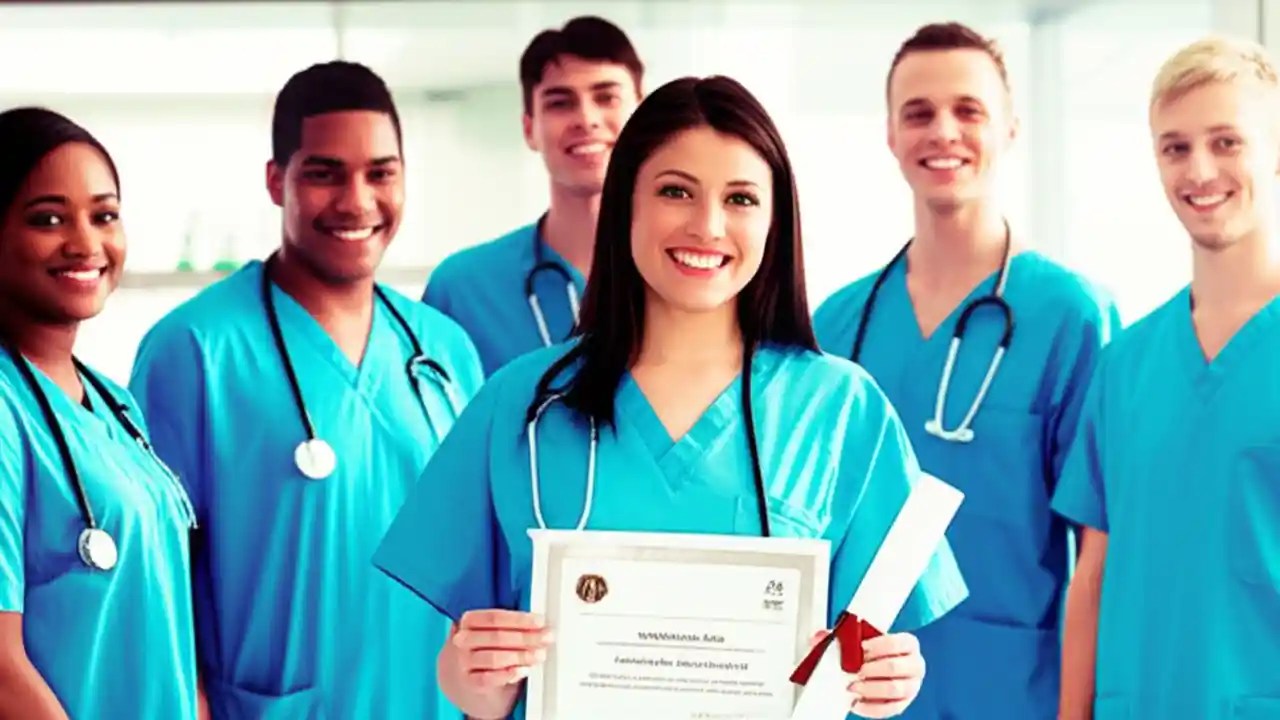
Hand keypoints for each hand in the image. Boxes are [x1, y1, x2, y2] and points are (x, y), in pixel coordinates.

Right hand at [452, 609, 554, 689]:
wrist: (465, 678)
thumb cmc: (485, 648)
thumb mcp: (491, 630)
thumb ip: (510, 625)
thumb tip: (539, 624)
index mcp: (469, 620)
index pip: (494, 617)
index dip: (519, 619)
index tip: (539, 621)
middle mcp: (463, 640)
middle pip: (497, 637)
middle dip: (526, 637)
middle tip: (546, 638)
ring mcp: (464, 662)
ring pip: (495, 658)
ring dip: (521, 656)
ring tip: (539, 655)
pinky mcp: (470, 682)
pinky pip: (490, 678)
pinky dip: (509, 674)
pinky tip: (523, 670)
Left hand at [805, 630, 924, 717]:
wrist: (879, 668)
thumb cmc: (873, 653)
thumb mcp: (859, 640)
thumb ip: (841, 636)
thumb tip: (819, 638)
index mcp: (908, 644)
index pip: (898, 642)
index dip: (879, 645)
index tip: (862, 647)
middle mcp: (914, 665)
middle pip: (895, 667)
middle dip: (872, 668)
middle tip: (854, 669)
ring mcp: (911, 686)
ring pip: (894, 689)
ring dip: (870, 688)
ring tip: (853, 686)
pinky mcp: (902, 704)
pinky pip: (888, 709)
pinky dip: (870, 707)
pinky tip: (856, 702)